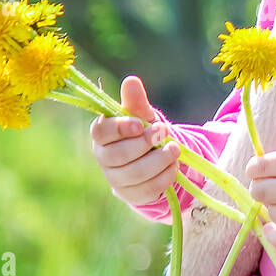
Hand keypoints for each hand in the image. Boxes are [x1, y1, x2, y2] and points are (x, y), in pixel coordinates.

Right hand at [90, 75, 180, 208]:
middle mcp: (105, 158)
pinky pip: (147, 190)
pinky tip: (174, 167)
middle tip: (164, 132)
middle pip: (118, 155)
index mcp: (102, 135)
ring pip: (134, 174)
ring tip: (175, 150)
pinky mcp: (132, 195)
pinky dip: (164, 177)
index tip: (140, 124)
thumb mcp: (143, 116)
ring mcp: (116, 179)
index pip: (101, 132)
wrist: (154, 159)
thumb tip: (131, 80)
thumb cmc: (144, 133)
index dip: (119, 128)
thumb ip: (136, 102)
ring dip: (158, 161)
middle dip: (144, 143)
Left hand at [245, 146, 275, 248]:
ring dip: (272, 208)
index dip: (253, 168)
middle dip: (259, 189)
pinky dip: (272, 234)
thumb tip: (261, 170)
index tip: (255, 171)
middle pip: (261, 191)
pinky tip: (272, 228)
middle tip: (267, 188)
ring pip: (271, 213)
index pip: (263, 166)